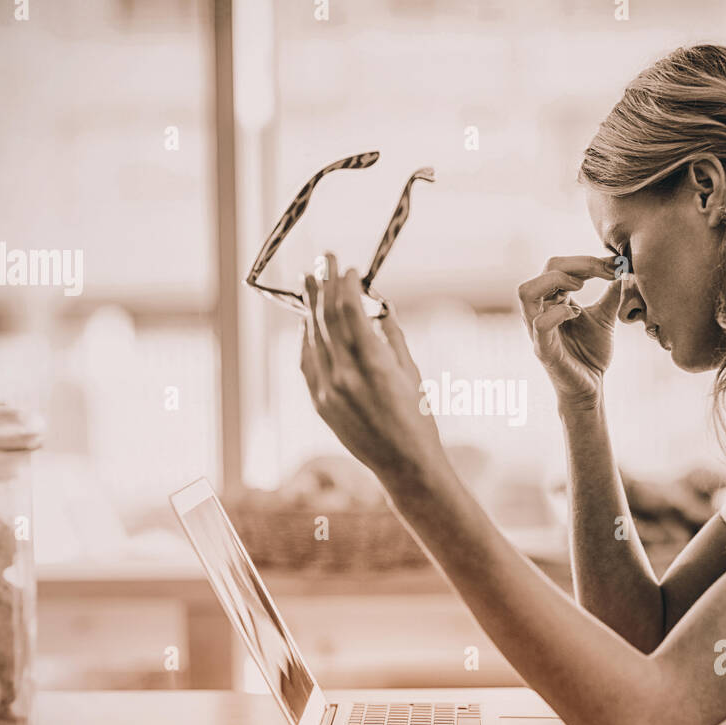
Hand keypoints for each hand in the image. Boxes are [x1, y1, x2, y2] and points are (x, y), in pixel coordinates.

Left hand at [299, 253, 447, 488]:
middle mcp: (345, 376)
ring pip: (313, 336)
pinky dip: (307, 336)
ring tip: (309, 280)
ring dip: (310, 305)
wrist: (404, 465)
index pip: (350, 311)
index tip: (348, 268)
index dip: (346, 285)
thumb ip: (391, 336)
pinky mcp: (319, 403)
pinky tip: (308, 321)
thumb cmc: (418, 418)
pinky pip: (307, 361)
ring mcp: (328, 390)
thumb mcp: (411, 372)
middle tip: (324, 259)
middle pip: (327, 318)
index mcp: (374, 365)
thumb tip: (378, 307)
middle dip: (325, 285)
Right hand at [518, 256, 623, 410]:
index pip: (560, 266)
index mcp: (552, 300)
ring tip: (581, 287)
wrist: (590, 387)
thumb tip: (623, 269)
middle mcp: (540, 310)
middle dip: (580, 264)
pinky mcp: (542, 349)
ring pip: (527, 291)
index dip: (588, 261)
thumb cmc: (591, 354)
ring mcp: (537, 329)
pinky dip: (559, 312)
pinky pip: (540, 323)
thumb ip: (611, 294)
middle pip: (547, 269)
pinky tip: (577, 314)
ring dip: (557, 281)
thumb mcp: (604, 317)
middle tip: (606, 272)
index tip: (615, 266)